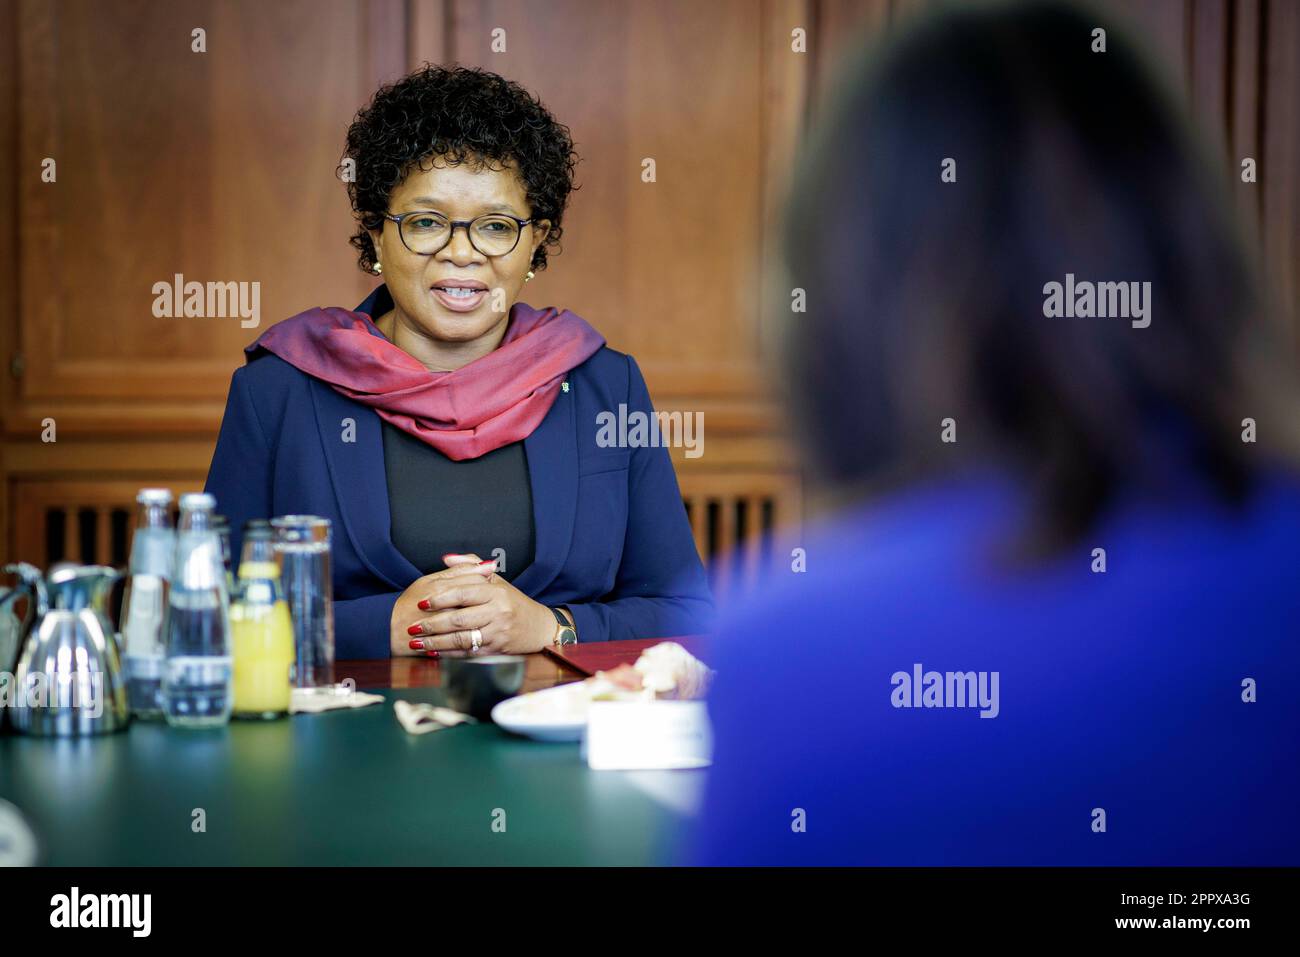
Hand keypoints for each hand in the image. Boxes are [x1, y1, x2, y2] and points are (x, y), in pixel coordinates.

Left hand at [405, 553, 557, 656]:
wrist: (539, 628)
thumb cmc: (513, 602)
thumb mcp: (497, 580)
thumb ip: (470, 566)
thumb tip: (446, 559)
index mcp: (496, 592)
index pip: (463, 593)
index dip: (440, 598)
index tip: (421, 603)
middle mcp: (498, 612)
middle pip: (458, 619)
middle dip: (431, 624)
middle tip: (412, 627)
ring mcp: (497, 633)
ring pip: (460, 639)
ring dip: (435, 643)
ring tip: (416, 643)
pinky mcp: (496, 650)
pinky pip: (467, 653)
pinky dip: (448, 654)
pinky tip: (433, 653)